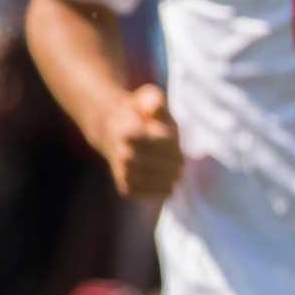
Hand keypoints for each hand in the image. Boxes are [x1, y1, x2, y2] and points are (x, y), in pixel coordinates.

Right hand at [99, 84, 183, 198]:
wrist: (114, 133)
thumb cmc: (139, 115)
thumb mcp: (147, 98)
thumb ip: (154, 100)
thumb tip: (155, 107)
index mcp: (128, 130)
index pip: (161, 139)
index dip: (172, 140)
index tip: (172, 137)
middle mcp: (123, 154)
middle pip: (163, 163)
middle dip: (176, 160)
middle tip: (180, 159)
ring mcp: (124, 173)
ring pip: (160, 181)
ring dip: (172, 176)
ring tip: (175, 169)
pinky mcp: (127, 189)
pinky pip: (153, 195)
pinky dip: (165, 189)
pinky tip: (167, 181)